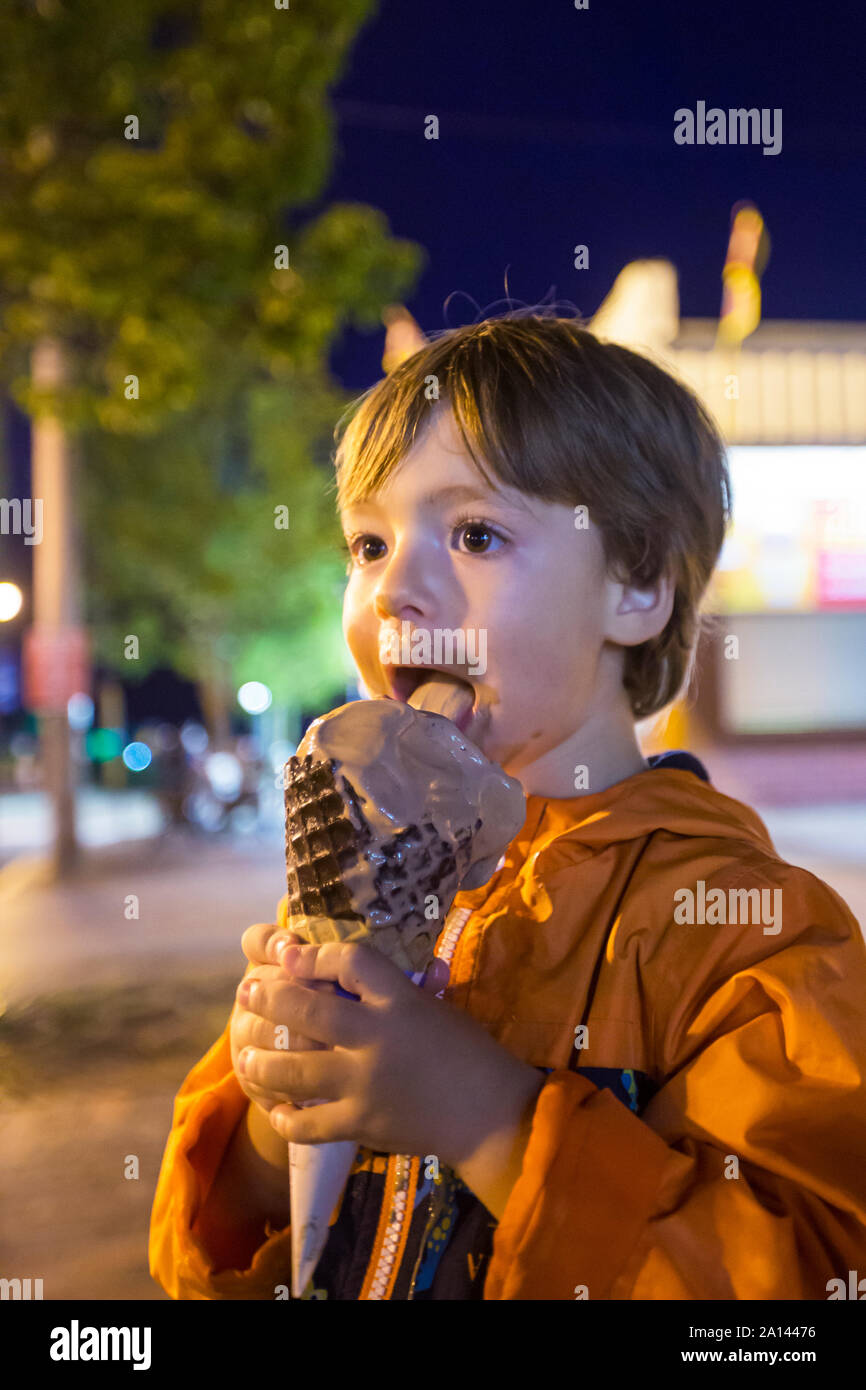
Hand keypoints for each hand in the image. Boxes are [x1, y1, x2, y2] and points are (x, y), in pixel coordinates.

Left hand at [234, 924, 542, 1170]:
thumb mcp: (434, 1006)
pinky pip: (308, 1123)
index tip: (291, 954)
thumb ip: (393, 989)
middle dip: (270, 999)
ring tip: (246, 1056)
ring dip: (262, 1062)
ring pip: (295, 1070)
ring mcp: (365, 1083)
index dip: (317, 954)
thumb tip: (347, 964)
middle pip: (309, 1010)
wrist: (488, 1114)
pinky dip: (285, 1118)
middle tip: (247, 992)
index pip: (352, 960)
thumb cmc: (466, 1052)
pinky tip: (274, 1109)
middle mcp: (377, 1037)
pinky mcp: (361, 1123)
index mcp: (400, 1000)